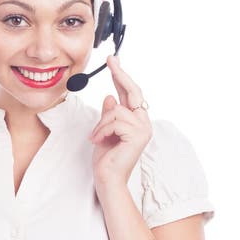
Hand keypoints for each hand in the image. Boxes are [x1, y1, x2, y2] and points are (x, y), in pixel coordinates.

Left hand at [89, 55, 152, 189]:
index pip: (130, 94)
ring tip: (96, 138)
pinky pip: (115, 121)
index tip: (113, 61)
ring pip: (117, 110)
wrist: (107, 180)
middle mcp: (143, 123)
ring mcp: (143, 129)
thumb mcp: (103, 132)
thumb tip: (110, 98)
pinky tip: (99, 141)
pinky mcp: (138, 135)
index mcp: (136, 121)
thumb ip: (108, 116)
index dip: (121, 77)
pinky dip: (102, 130)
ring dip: (101, 124)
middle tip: (111, 59)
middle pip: (133, 92)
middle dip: (121, 74)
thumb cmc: (105, 160)